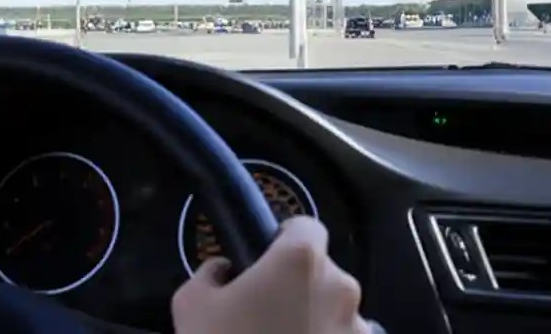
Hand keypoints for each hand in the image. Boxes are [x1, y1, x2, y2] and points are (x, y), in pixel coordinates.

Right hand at [172, 216, 370, 333]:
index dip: (284, 239)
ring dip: (314, 321)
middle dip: (298, 287)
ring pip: (334, 311)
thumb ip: (210, 274)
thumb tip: (225, 271)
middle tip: (263, 314)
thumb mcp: (191, 306)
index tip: (265, 261)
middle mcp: (340, 287)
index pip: (305, 226)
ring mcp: (358, 328)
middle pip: (321, 272)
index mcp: (301, 260)